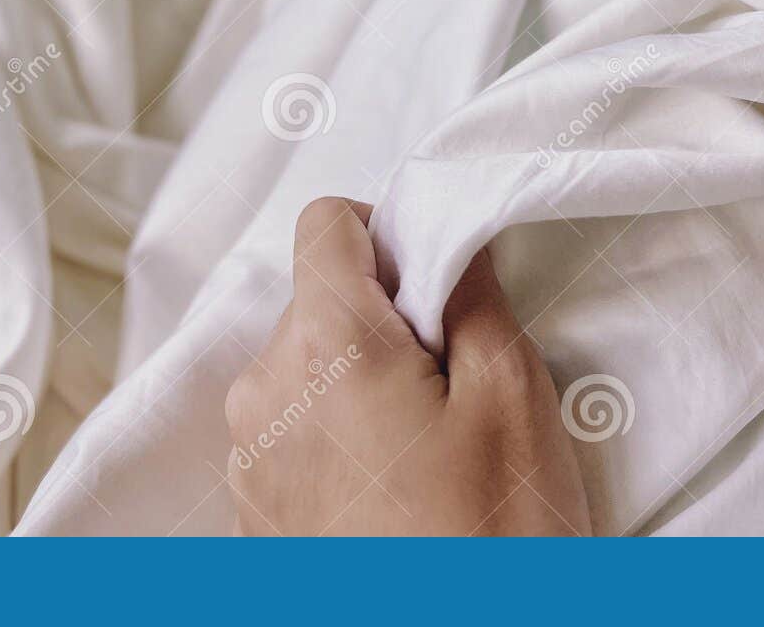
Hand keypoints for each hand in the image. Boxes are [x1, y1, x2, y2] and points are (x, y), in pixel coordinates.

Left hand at [225, 197, 590, 534]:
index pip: (326, 222)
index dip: (385, 233)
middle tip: (451, 382)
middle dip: (383, 317)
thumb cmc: (492, 540)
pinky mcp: (255, 507)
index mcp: (325, 345)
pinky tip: (396, 486)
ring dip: (359, 377)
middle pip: (317, 298)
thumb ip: (470, 295)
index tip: (433, 282)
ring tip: (427, 448)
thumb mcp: (512, 397)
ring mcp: (251, 455)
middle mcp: (264, 391)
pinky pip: (293, 425)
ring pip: (306, 364)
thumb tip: (445, 246)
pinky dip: (339, 430)